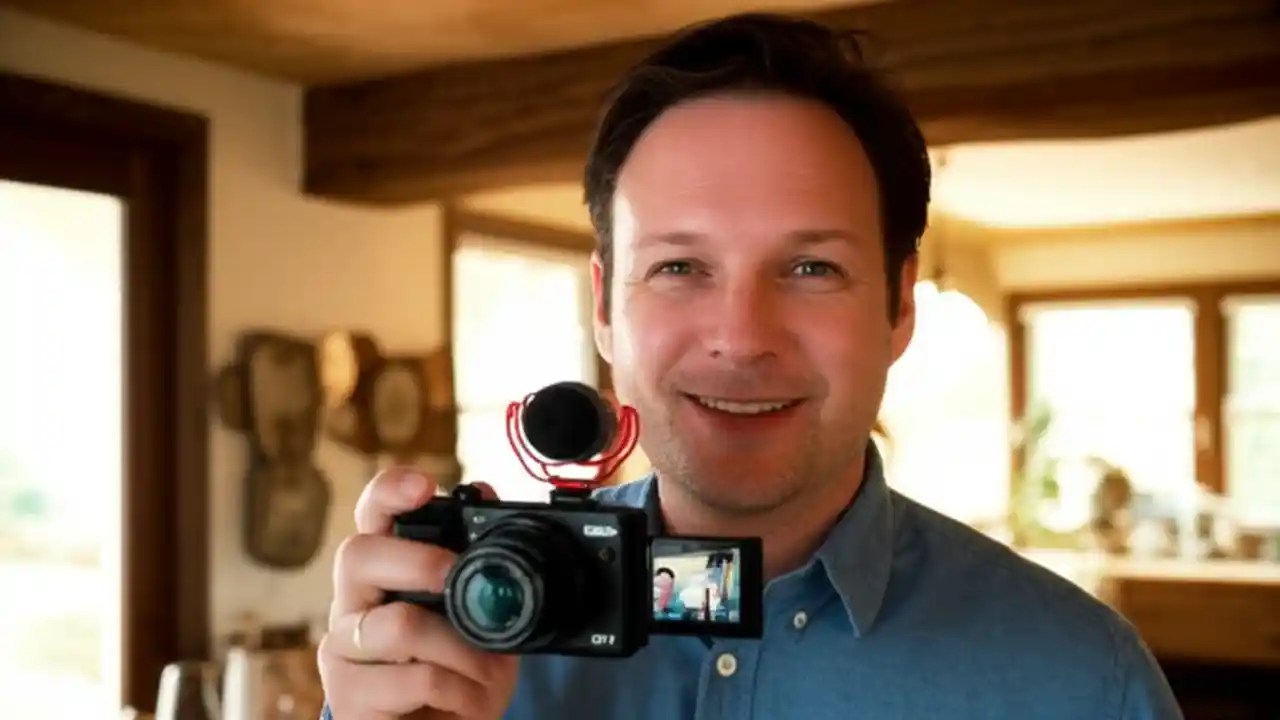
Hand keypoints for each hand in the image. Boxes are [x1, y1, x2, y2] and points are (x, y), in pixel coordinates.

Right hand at [318, 468, 519, 718]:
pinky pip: (414, 678)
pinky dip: (460, 689)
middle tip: (456, 577)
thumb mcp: (479, 618)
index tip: (424, 485)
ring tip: (489, 671)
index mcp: (383, 573)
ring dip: (462, 649)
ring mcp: (342, 650)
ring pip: (399, 624)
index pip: (371, 517)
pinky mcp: (345, 696)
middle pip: (358, 555)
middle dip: (419, 561)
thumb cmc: (455, 675)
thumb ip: (477, 567)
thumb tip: (487, 495)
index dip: (390, 492)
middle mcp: (352, 603)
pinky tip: (470, 700)